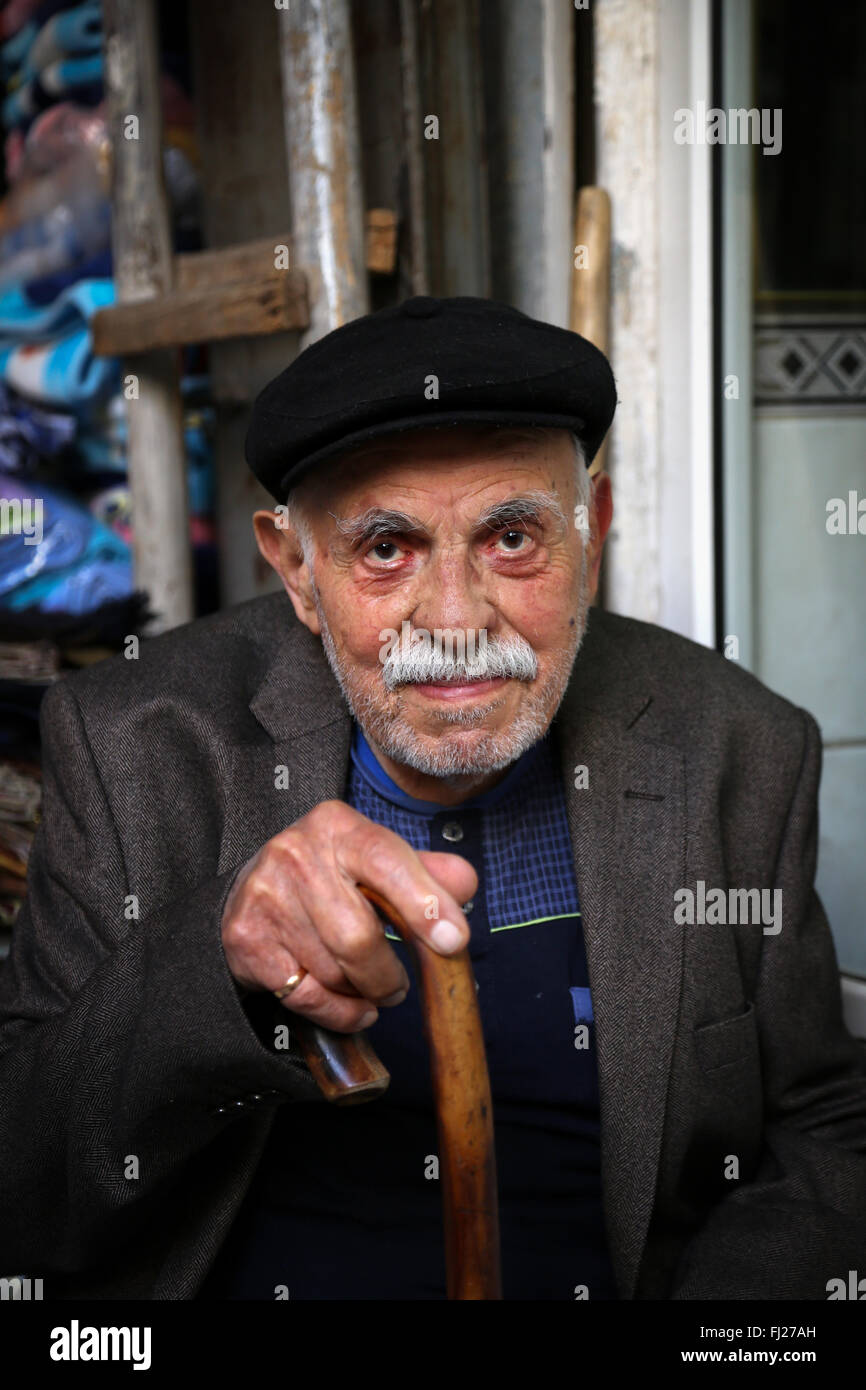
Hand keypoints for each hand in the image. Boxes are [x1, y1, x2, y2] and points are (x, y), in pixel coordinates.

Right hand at [221, 800, 476, 1032]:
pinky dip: (339, 1012)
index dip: (424, 903)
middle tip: (398, 986)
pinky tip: (349, 1005)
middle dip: (387, 975)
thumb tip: (464, 884)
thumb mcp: (376, 861)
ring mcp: (267, 898)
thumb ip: (426, 872)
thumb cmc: (330, 876)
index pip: (386, 860)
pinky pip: (308, 997)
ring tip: (365, 984)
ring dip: (362, 992)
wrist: (249, 892)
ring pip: (334, 972)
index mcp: (338, 827)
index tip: (454, 940)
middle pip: (357, 936)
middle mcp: (296, 855)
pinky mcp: (247, 941)